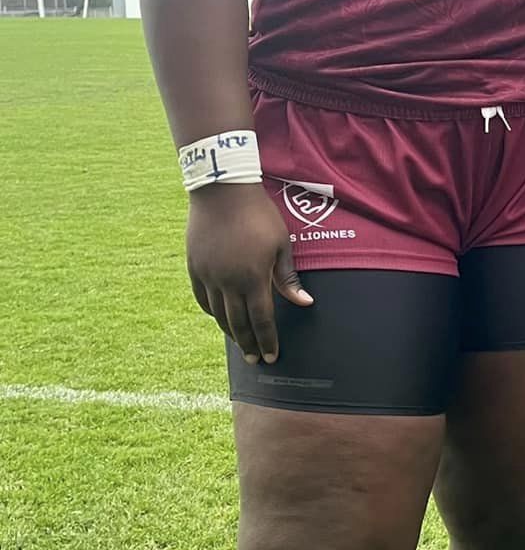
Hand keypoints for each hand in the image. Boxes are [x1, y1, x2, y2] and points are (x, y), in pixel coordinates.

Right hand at [186, 183, 311, 363]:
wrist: (222, 190)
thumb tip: (305, 303)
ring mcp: (208, 275)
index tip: (272, 356)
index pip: (262, 320)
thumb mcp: (281, 245)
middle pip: (238, 323)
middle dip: (249, 344)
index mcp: (253, 278)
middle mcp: (228, 282)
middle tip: (256, 359)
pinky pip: (201, 298)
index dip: (268, 341)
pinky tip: (220, 317)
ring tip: (240, 342)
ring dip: (230, 331)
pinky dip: (212, 312)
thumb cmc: (259, 215)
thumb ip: (289, 278)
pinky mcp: (194, 267)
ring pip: (218, 314)